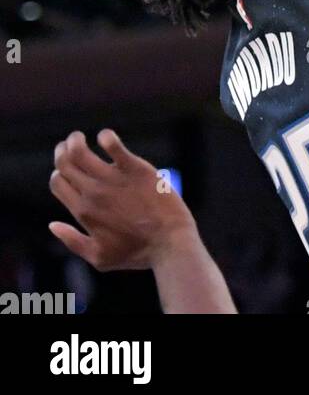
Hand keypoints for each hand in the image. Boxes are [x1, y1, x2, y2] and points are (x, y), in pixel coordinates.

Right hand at [49, 129, 196, 271]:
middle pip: (65, 163)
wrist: (170, 243)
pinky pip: (113, 145)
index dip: (58, 172)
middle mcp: (94, 193)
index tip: (67, 169)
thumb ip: (72, 241)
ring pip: (80, 151)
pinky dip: (105, 137)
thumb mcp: (99, 258)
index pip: (58, 183)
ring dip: (74, 140)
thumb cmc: (137, 252)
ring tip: (78, 137)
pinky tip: (106, 137)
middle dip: (62, 151)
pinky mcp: (136, 168)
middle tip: (69, 145)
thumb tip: (51, 224)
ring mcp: (114, 179)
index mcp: (84, 212)